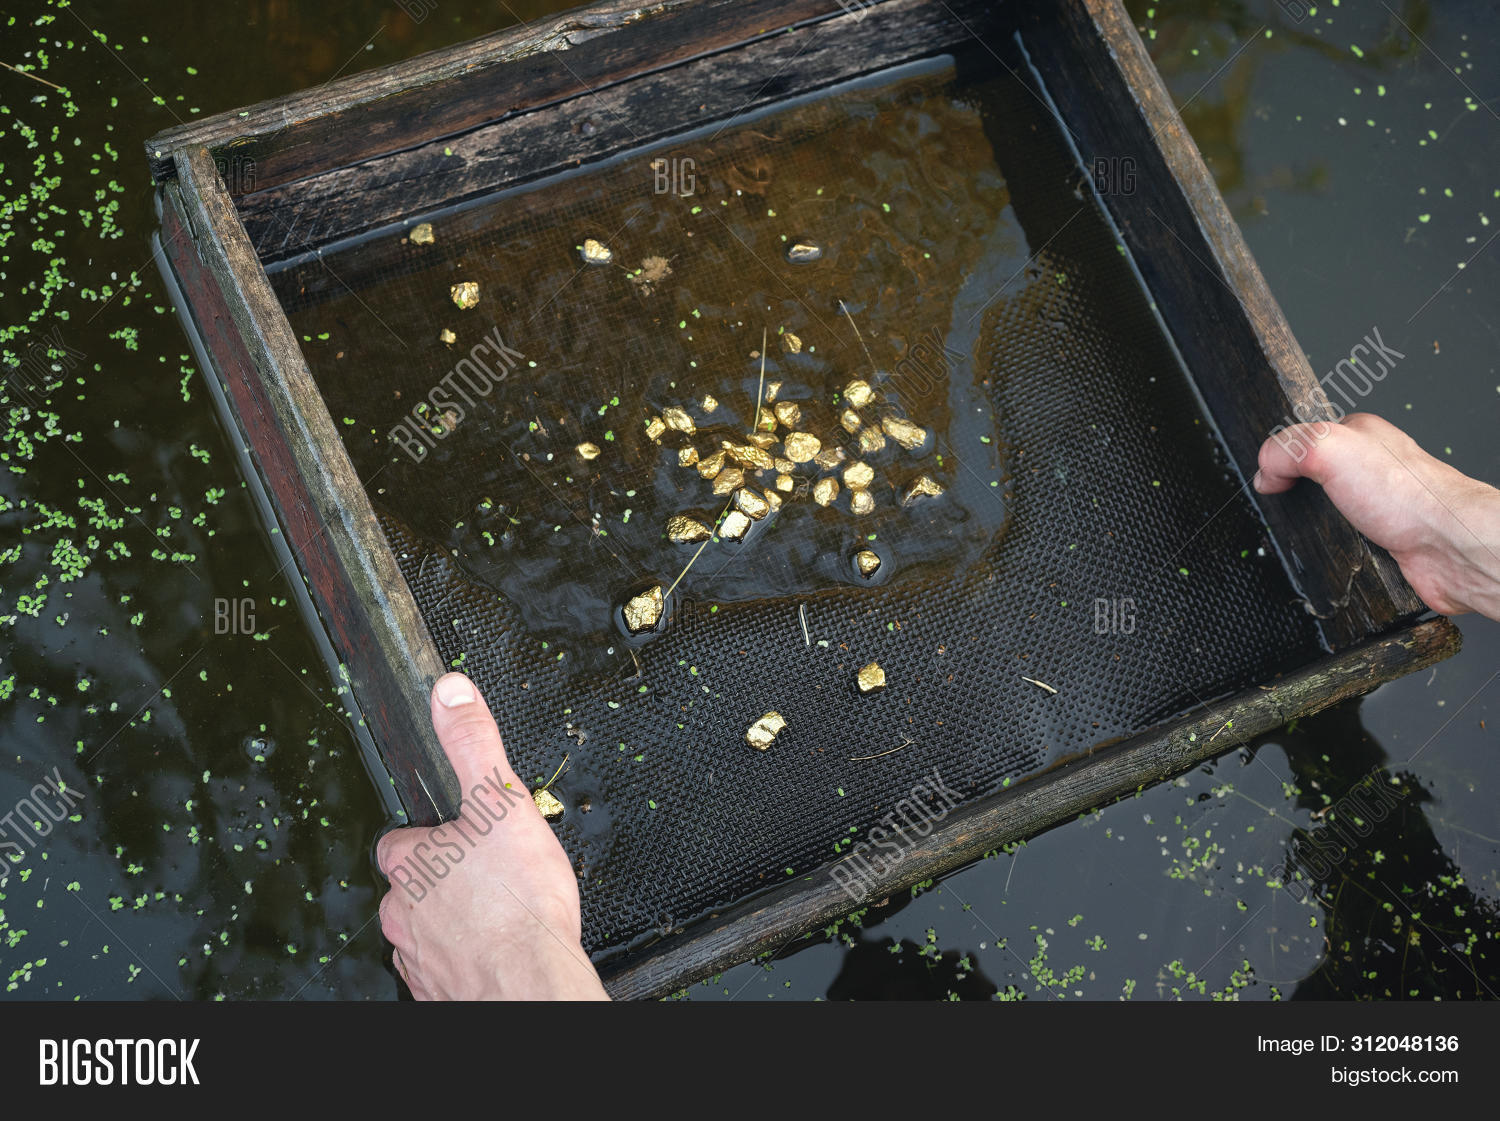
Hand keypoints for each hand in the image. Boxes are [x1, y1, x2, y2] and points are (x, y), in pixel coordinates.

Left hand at [376, 672, 608, 999]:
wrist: (528, 983)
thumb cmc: (518, 901)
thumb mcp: (500, 800)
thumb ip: (472, 742)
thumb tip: (450, 689)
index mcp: (410, 862)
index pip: (401, 841)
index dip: (430, 836)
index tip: (456, 836)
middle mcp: (402, 912)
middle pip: (414, 888)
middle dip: (444, 883)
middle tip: (488, 878)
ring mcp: (417, 957)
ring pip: (428, 931)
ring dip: (454, 924)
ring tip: (497, 915)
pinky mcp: (438, 993)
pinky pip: (446, 971)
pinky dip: (466, 961)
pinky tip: (498, 951)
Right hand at [1255, 412, 1499, 619]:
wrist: (1449, 547)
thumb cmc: (1410, 495)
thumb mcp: (1329, 449)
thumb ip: (1287, 448)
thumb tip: (1265, 470)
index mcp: (1359, 435)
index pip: (1302, 441)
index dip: (1282, 459)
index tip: (1274, 476)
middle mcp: (1369, 468)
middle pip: (1308, 481)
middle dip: (1297, 498)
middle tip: (1301, 503)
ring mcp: (1375, 504)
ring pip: (1323, 516)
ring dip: (1316, 529)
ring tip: (1325, 529)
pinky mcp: (1379, 539)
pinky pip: (1339, 545)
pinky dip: (1334, 552)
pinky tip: (1341, 548)